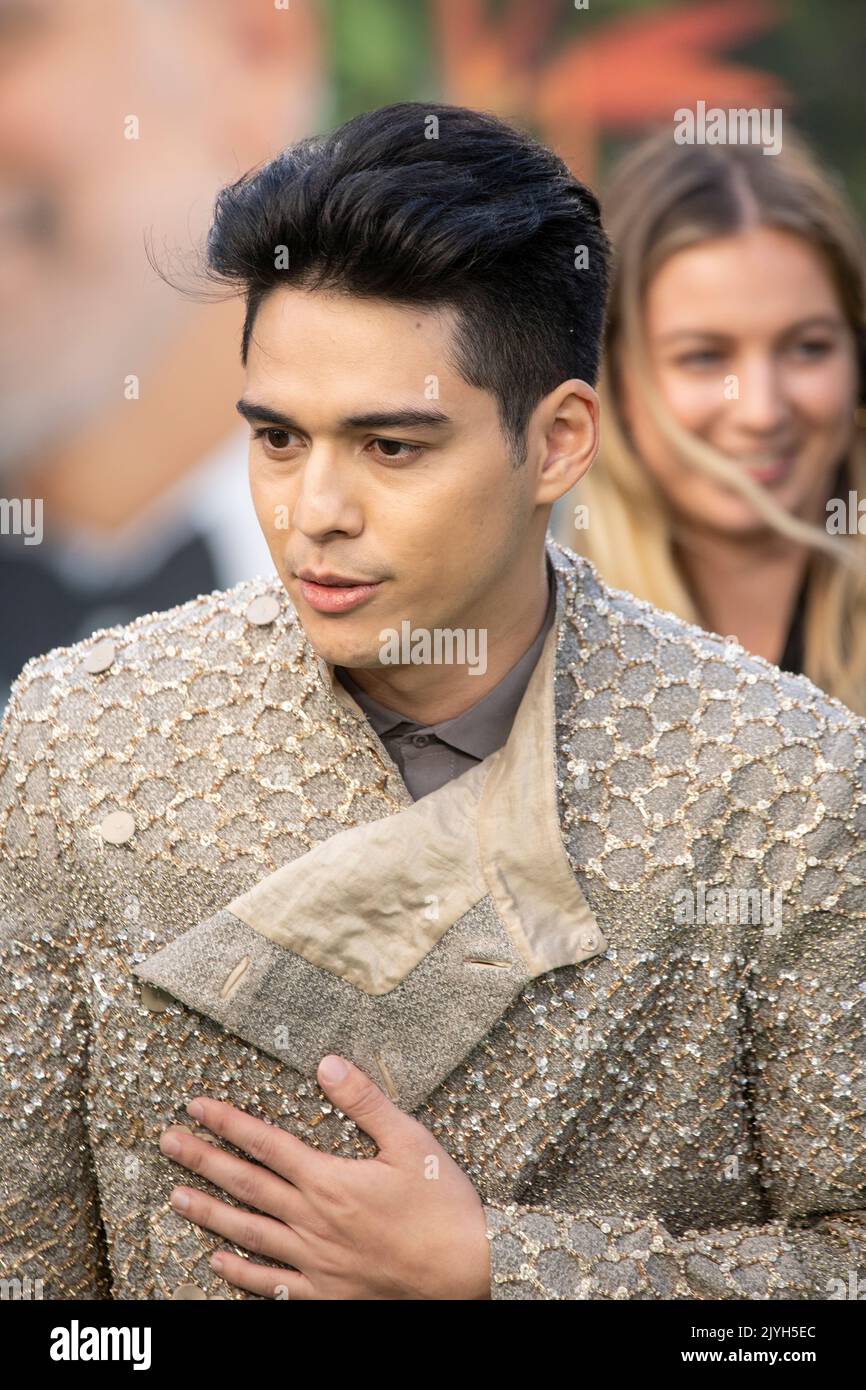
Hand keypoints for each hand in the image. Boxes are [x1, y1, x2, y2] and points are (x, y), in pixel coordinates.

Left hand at [160, 1053, 490, 1299]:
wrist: (465, 1272)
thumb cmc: (443, 1205)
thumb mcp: (410, 1140)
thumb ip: (365, 1102)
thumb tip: (327, 1064)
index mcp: (330, 1180)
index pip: (265, 1144)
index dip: (228, 1123)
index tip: (196, 1107)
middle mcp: (313, 1220)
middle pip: (246, 1185)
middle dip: (203, 1161)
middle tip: (168, 1143)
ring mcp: (315, 1261)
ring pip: (249, 1234)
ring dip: (209, 1214)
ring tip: (176, 1197)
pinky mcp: (325, 1293)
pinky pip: (272, 1285)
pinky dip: (241, 1273)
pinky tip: (218, 1262)